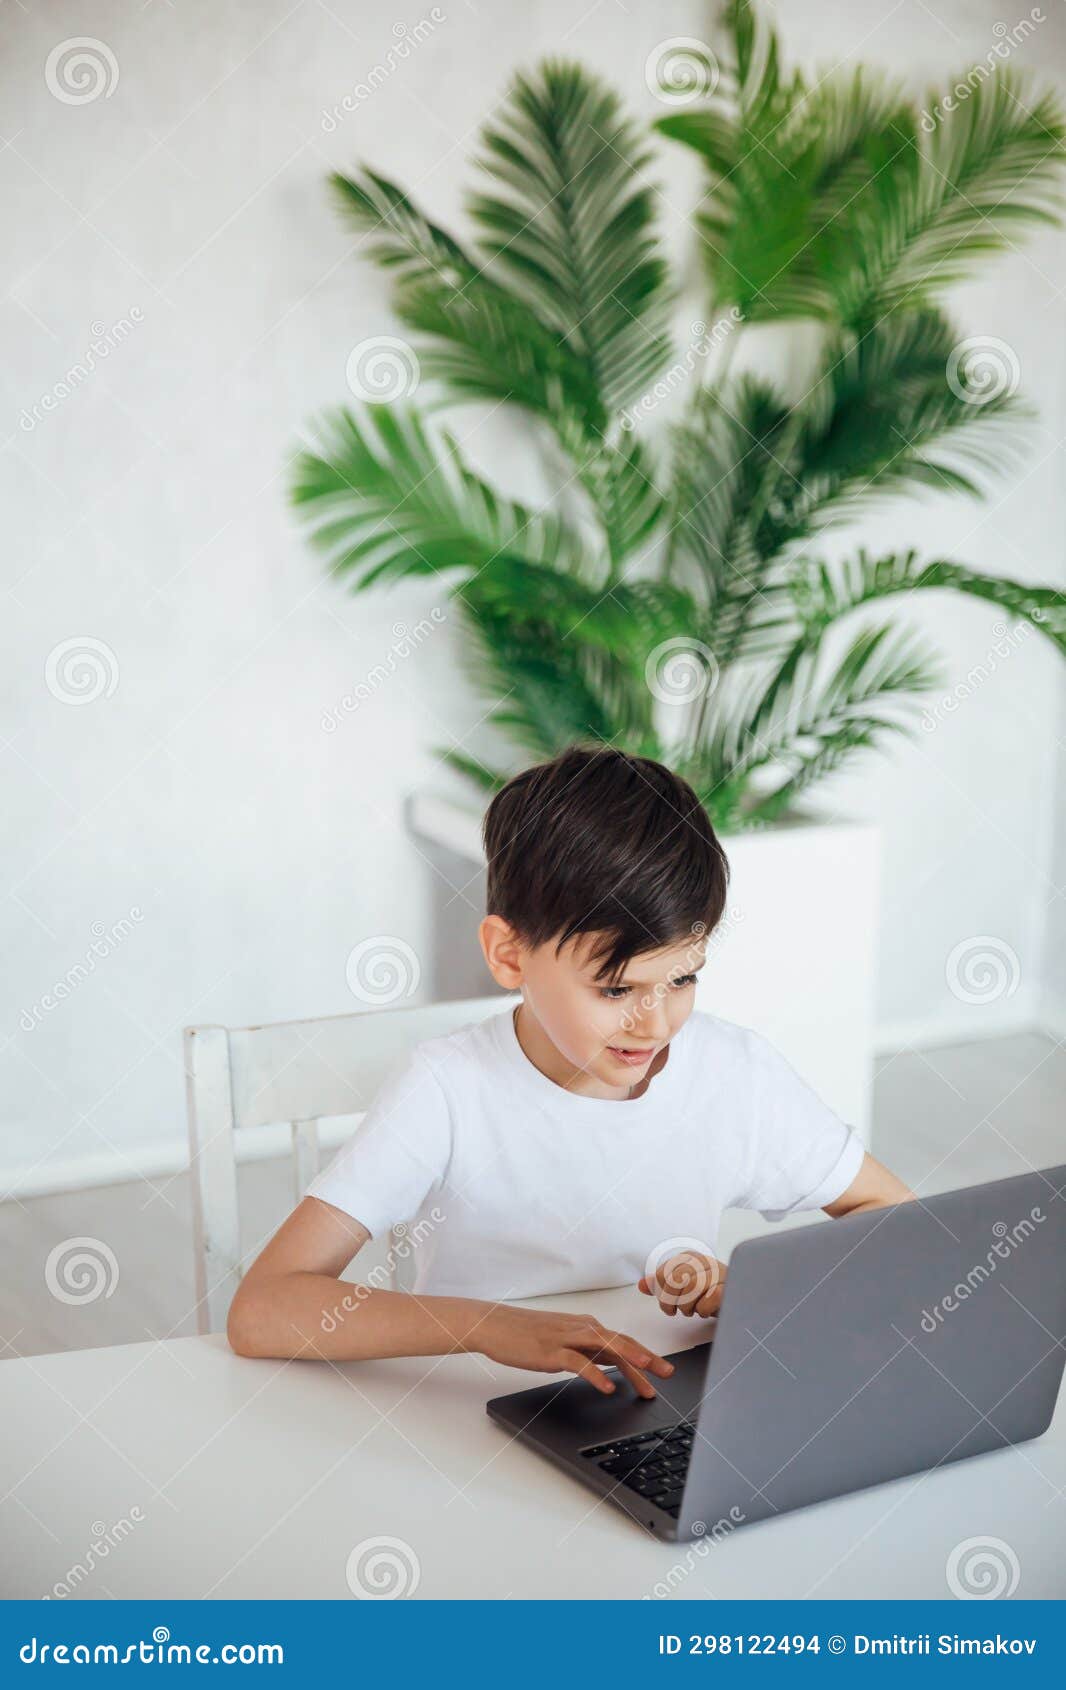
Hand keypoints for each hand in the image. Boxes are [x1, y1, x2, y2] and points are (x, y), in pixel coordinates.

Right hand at [475, 1305, 674, 1397]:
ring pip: (605, 1347)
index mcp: (586, 1327)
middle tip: (667, 1374)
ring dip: (628, 1360)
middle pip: (621, 1343)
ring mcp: (566, 1338)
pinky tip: (606, 1387)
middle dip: (647, 1359)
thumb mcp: (564, 1339)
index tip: (663, 1370)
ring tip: (646, 1375)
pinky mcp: (550, 1350)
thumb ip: (588, 1349)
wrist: (495, 1324)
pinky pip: (577, 1362)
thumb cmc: (528, 1333)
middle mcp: (581, 1329)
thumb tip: (612, 1363)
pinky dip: (594, 1374)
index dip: (645, 1355)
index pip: (623, 1341)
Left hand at [638, 1251, 725, 1317]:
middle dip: (671, 1300)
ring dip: (687, 1306)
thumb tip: (643, 1284)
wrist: (738, 1300)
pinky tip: (705, 1311)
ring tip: (692, 1310)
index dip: (660, 1292)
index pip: (663, 1273)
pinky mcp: (729, 1289)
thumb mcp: (683, 1288)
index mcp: (690, 1258)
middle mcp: (704, 1262)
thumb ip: (662, 1286)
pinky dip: (703, 1310)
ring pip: (692, 1286)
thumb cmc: (709, 1294)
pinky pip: (710, 1298)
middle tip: (676, 1310)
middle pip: (675, 1279)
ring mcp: (719, 1274)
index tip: (667, 1301)